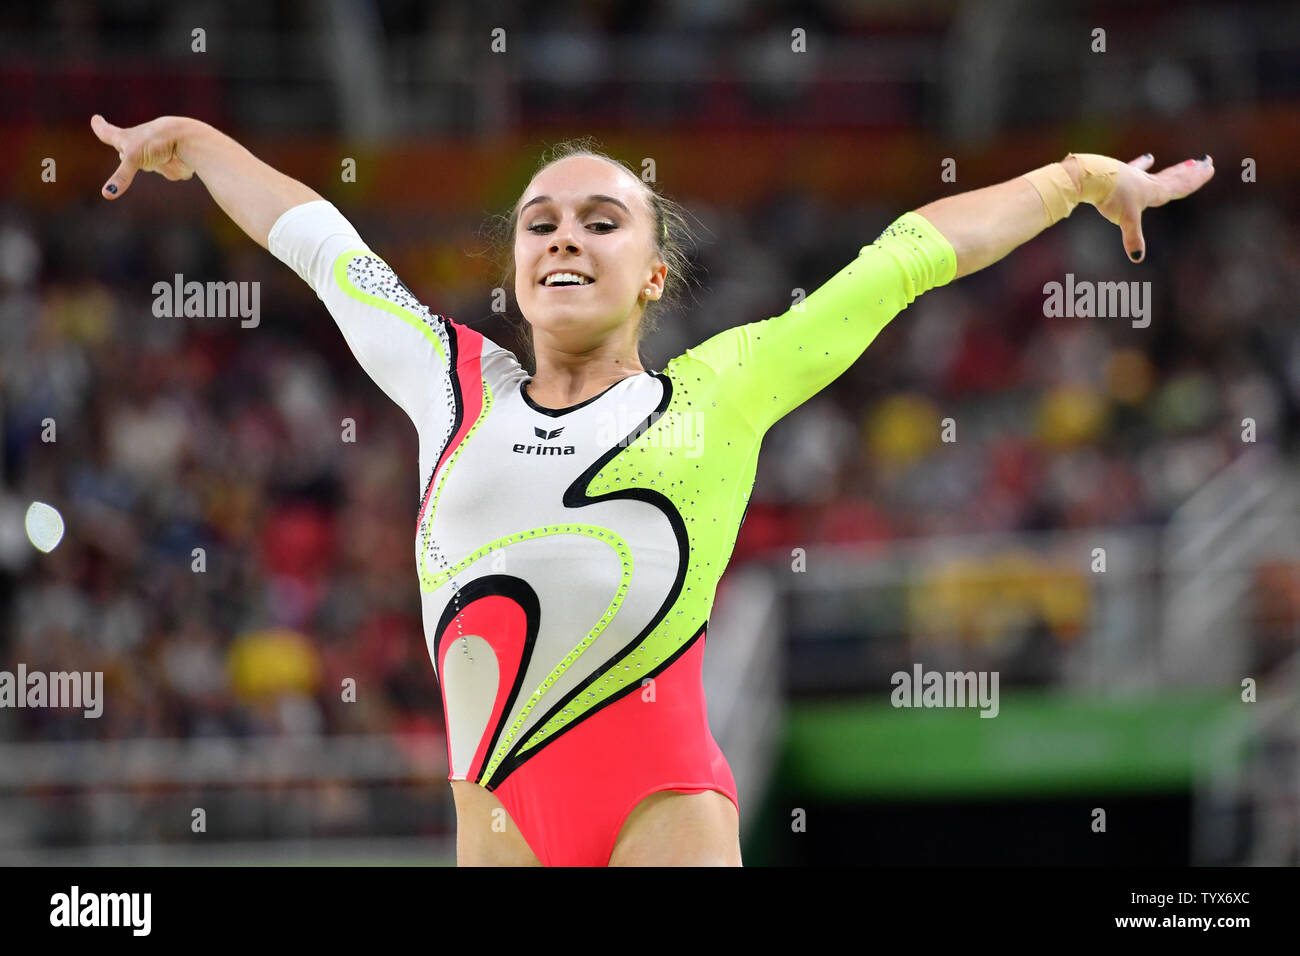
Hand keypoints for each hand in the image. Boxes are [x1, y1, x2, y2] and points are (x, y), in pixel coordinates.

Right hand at [91, 114, 194, 198]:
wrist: (188, 140)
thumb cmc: (156, 141)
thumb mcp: (134, 158)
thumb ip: (121, 176)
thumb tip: (107, 194)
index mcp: (127, 138)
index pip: (108, 133)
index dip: (101, 127)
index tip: (96, 120)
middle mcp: (140, 145)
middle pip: (128, 153)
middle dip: (126, 152)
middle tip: (122, 148)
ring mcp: (156, 153)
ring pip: (151, 166)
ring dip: (158, 164)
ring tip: (164, 154)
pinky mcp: (173, 163)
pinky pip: (169, 173)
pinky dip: (173, 171)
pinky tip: (177, 163)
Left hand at [1078, 152, 1214, 262]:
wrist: (1093, 177)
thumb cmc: (1112, 197)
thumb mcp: (1125, 220)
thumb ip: (1133, 238)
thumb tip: (1137, 258)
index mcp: (1154, 192)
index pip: (1180, 186)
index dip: (1196, 179)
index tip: (1209, 168)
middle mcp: (1148, 182)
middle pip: (1174, 177)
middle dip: (1191, 172)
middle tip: (1206, 161)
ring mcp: (1135, 176)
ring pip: (1160, 173)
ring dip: (1175, 169)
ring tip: (1188, 162)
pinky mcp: (1122, 172)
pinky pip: (1136, 168)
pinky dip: (1142, 164)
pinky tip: (1148, 156)